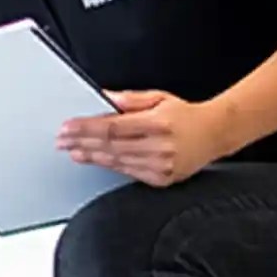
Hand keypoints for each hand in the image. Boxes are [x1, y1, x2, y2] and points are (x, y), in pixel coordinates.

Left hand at [55, 89, 230, 187]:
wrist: (215, 134)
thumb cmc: (185, 115)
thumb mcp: (158, 98)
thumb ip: (129, 100)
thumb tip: (104, 97)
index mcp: (157, 124)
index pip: (112, 128)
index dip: (86, 129)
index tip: (68, 128)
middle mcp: (159, 147)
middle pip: (110, 146)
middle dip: (82, 142)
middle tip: (62, 140)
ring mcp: (161, 166)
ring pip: (117, 162)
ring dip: (91, 156)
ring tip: (73, 151)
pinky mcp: (161, 179)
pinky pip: (128, 173)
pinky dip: (110, 165)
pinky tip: (96, 159)